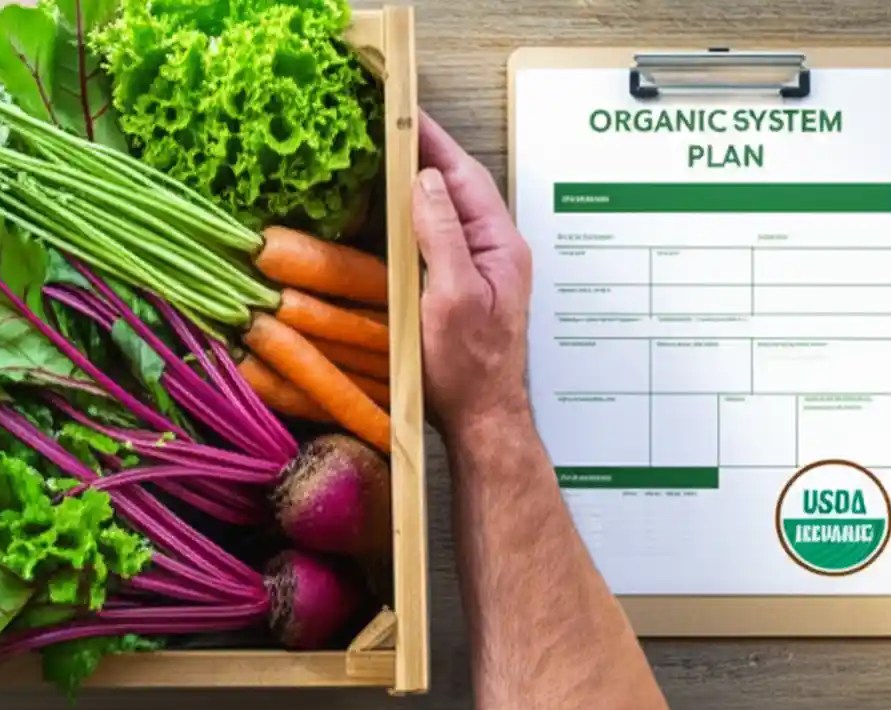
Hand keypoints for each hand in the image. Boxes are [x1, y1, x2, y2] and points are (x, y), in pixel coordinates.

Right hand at [413, 111, 532, 435]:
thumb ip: (443, 235)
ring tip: (390, 154)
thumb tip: (426, 180)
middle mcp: (495, 249)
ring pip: (450, 209)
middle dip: (427, 151)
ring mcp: (480, 268)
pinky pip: (440, 236)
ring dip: (421, 181)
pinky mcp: (463, 285)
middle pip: (459, 186)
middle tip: (390, 123)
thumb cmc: (469, 367)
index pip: (465, 176)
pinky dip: (416, 215)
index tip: (406, 111)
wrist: (481, 418)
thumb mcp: (453, 296)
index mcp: (500, 244)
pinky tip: (396, 211)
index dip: (435, 141)